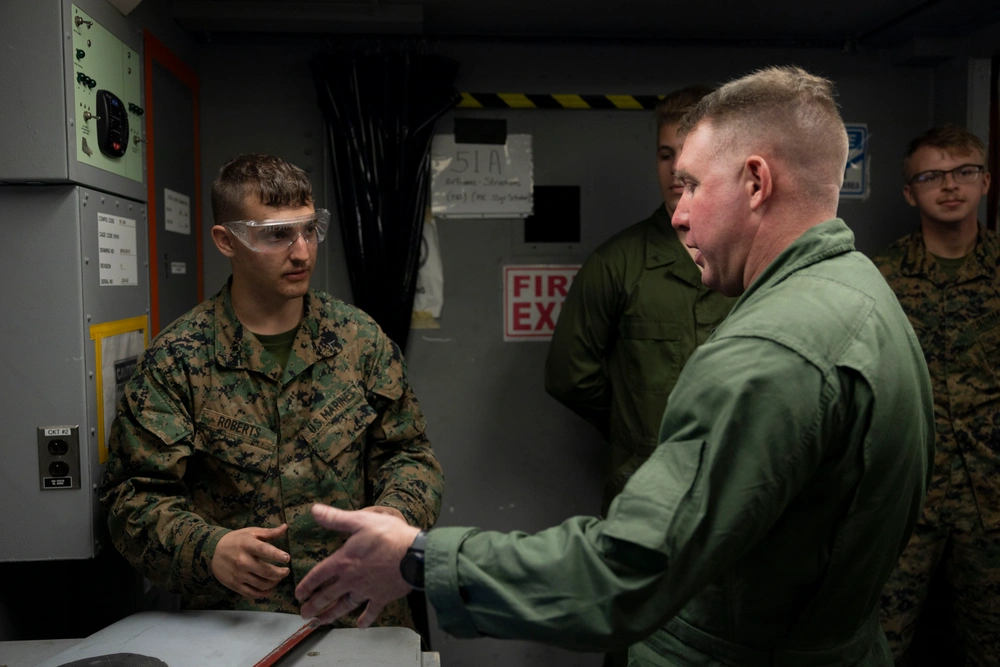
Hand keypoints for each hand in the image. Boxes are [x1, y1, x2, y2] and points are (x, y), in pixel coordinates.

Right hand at [211, 524, 290, 598]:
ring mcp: (238, 575)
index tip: (287, 558)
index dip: (278, 555)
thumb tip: (285, 527)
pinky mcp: (234, 585)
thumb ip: (269, 532)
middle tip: (286, 571)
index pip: (265, 550)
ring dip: (274, 582)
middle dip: (281, 573)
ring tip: (278, 578)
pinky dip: (263, 593)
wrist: (212, 552)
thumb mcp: (251, 532)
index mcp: (247, 545)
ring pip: (261, 584)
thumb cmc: (235, 540)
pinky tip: (269, 589)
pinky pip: (252, 593)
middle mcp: (242, 561)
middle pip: (266, 571)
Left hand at [296, 504, 419, 626]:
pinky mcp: (381, 597)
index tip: (298, 595)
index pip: (318, 575)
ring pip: (344, 606)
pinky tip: (360, 625)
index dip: (306, 585)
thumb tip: (315, 510)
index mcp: (343, 561)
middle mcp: (351, 580)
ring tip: (321, 622)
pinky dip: (365, 619)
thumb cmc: (389, 535)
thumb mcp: (361, 521)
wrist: (414, 554)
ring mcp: (366, 590)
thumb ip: (336, 518)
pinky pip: (371, 611)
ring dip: (331, 615)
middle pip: (327, 596)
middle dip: (314, 606)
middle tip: (304, 614)